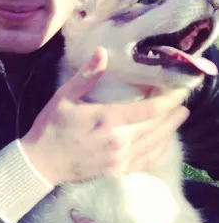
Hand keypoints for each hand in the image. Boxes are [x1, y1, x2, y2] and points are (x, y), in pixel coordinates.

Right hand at [21, 47, 189, 184]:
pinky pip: (145, 162)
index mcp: (106, 120)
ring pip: (154, 144)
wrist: (40, 163)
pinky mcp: (116, 171)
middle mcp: (118, 142)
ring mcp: (119, 159)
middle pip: (157, 127)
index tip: (179, 90)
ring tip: (179, 118)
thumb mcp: (64, 97)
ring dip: (169, 130)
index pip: (149, 109)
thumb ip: (86, 76)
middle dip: (173, 114)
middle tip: (183, 102)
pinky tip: (163, 143)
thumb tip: (102, 52)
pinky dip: (159, 151)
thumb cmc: (50, 128)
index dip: (168, 99)